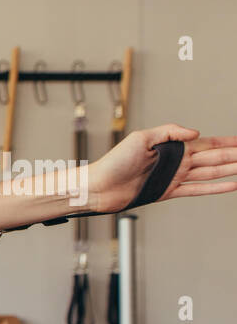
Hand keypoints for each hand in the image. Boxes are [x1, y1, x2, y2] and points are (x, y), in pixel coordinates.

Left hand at [88, 124, 236, 213]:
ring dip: (230, 170)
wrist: (99, 187)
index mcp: (171, 146)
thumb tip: (196, 133)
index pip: (206, 142)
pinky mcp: (167, 191)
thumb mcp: (141, 138)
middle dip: (234, 156)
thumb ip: (170, 132)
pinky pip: (196, 189)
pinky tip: (231, 185)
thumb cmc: (114, 162)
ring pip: (210, 173)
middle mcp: (175, 161)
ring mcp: (173, 177)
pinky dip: (215, 188)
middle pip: (213, 157)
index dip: (226, 142)